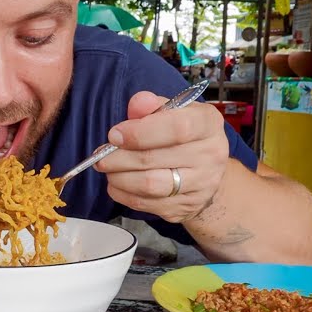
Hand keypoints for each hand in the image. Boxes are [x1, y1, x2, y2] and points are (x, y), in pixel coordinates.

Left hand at [95, 91, 230, 222]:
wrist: (206, 172)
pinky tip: (117, 184)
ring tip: (107, 168)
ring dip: (119, 177)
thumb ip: (153, 105)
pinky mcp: (185, 207)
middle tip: (101, 155)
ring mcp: (200, 185)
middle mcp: (210, 155)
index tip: (115, 134)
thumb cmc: (184, 136)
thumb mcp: (174, 111)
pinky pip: (145, 204)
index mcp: (208, 124)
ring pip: (149, 185)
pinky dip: (123, 193)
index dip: (140, 132)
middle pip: (154, 159)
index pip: (177, 128)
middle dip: (119, 157)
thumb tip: (137, 103)